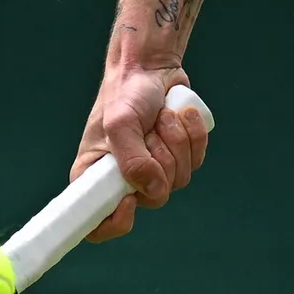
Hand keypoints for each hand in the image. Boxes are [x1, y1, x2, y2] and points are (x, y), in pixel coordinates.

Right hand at [74, 63, 211, 241]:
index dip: (115, 223)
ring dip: (176, 141)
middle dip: (160, 159)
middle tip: (149, 131)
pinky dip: (193, 135)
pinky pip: (197, 160)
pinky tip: (179, 114)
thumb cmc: (124, 94)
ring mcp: (155, 171)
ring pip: (180, 179)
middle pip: (154, 198)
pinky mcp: (179, 158)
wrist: (150, 68)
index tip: (129, 201)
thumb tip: (153, 190)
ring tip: (161, 116)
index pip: (98, 225)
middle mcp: (124, 180)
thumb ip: (133, 161)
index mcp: (96, 178)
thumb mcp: (121, 124)